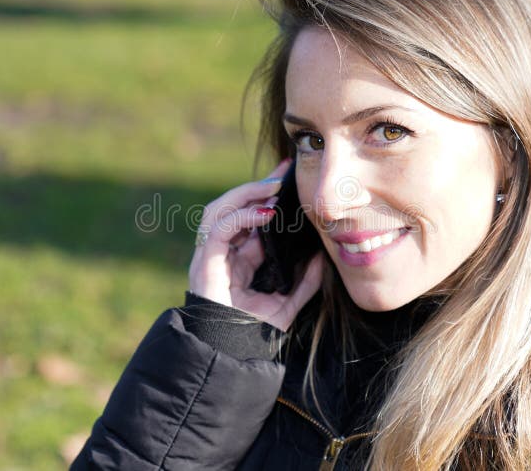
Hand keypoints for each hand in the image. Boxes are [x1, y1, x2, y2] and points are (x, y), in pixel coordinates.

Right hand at [188, 158, 322, 330]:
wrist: (230, 358)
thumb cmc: (252, 335)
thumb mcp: (287, 305)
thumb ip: (305, 283)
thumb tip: (325, 259)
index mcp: (237, 260)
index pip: (248, 218)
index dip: (266, 196)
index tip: (288, 177)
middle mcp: (221, 254)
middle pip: (232, 207)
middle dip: (257, 186)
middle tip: (283, 172)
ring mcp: (209, 257)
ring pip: (218, 210)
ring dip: (245, 194)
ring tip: (272, 188)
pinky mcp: (205, 263)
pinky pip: (218, 229)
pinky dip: (240, 217)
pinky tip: (264, 214)